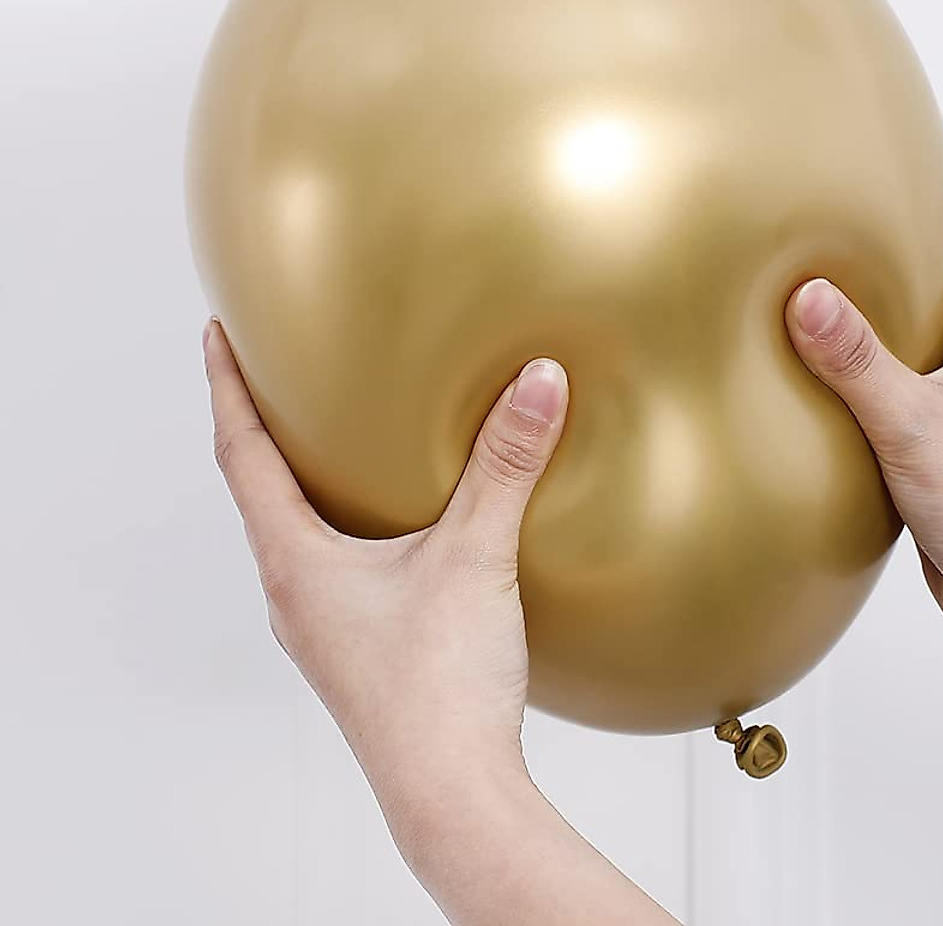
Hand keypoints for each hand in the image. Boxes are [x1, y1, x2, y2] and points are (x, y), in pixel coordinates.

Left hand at [202, 318, 567, 798]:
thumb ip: (506, 465)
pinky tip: (391, 529)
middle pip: (259, 493)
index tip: (215, 336)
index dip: (225, 388)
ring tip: (328, 442)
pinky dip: (342, 527)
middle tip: (274, 377)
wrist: (451, 793)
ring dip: (302, 483)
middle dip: (261, 430)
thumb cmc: (441, 686)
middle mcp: (293, 594)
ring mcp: (321, 628)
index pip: (242, 454)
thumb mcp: (475, 556)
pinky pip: (332, 569)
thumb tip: (540, 382)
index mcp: (295, 562)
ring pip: (295, 535)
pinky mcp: (356, 650)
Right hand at [785, 166, 942, 663]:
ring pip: (925, 331)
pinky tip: (815, 380)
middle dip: (907, 234)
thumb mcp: (913, 426)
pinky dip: (863, 368)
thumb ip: (857, 361)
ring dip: (881, 304)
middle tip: (845, 213)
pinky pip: (900, 385)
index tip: (907, 150)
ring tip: (818, 286)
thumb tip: (807, 294)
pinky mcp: (941, 445)